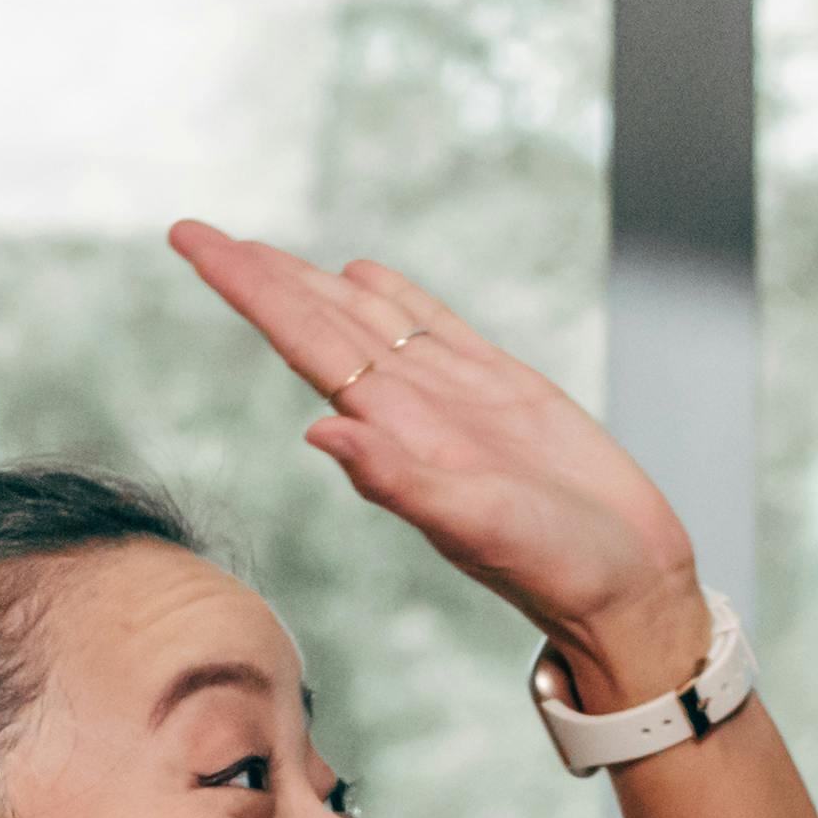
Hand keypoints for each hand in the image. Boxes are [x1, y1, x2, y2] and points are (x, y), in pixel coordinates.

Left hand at [170, 221, 706, 695]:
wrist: (627, 587)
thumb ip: (400, 482)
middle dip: (259, 274)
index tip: (190, 240)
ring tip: (259, 249)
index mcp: (394, 432)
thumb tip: (320, 432)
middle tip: (194, 230)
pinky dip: (398, 296)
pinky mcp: (506, 390)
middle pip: (319, 320)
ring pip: (368, 319)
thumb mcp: (477, 528)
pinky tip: (363, 275)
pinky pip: (437, 327)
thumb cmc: (558, 571)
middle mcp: (412, 408)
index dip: (247, 287)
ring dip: (312, 283)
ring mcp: (456, 396)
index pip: (302, 340)